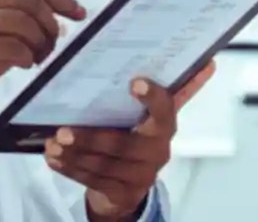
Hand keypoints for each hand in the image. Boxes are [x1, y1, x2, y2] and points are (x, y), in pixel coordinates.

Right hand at [0, 0, 88, 152]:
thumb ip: (21, 19)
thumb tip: (61, 23)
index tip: (80, 13)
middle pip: (32, 1)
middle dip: (51, 25)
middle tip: (54, 45)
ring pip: (24, 22)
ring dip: (40, 43)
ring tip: (38, 57)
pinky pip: (12, 46)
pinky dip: (26, 57)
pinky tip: (24, 64)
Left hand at [44, 61, 215, 220]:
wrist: (130, 187)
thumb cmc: (138, 139)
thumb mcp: (151, 118)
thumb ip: (170, 93)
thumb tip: (204, 63)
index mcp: (165, 128)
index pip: (166, 111)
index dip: (152, 98)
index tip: (134, 82)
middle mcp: (157, 153)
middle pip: (124, 146)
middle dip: (92, 138)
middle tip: (63, 129)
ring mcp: (140, 177)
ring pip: (104, 166)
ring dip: (75, 154)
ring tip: (52, 143)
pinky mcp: (123, 194)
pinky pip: (93, 182)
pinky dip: (71, 169)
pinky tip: (54, 158)